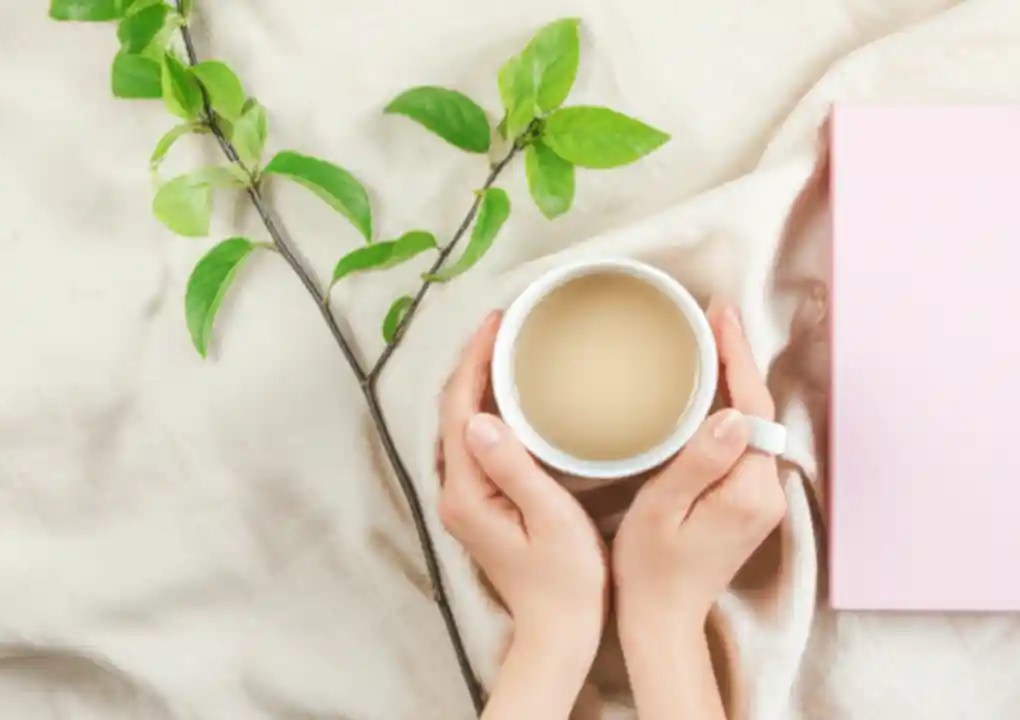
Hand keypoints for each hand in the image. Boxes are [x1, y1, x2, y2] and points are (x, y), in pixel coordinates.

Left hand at [438, 312, 607, 717]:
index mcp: (468, 492)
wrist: (557, 634)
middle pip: (454, 412)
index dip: (474, 361)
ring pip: (462, 425)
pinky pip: (476, 442)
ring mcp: (465, 501)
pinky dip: (488, 409)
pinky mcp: (480, 506)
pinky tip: (511, 396)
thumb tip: (481, 418)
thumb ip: (514, 468)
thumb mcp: (550, 520)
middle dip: (473, 363)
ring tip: (506, 347)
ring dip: (479, 383)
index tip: (498, 322)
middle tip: (506, 324)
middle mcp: (456, 493)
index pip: (460, 409)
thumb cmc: (566, 581)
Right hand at [612, 303, 784, 717]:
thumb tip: (730, 414)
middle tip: (712, 317)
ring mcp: (761, 500)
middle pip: (759, 412)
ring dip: (735, 383)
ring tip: (708, 341)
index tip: (720, 317)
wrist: (663, 622)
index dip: (738, 358)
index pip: (753, 408)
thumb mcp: (663, 511)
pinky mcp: (749, 504)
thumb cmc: (650, 570)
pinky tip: (708, 391)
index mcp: (747, 492)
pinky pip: (743, 444)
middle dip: (739, 362)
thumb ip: (698, 463)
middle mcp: (766, 494)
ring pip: (752, 426)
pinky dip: (729, 410)